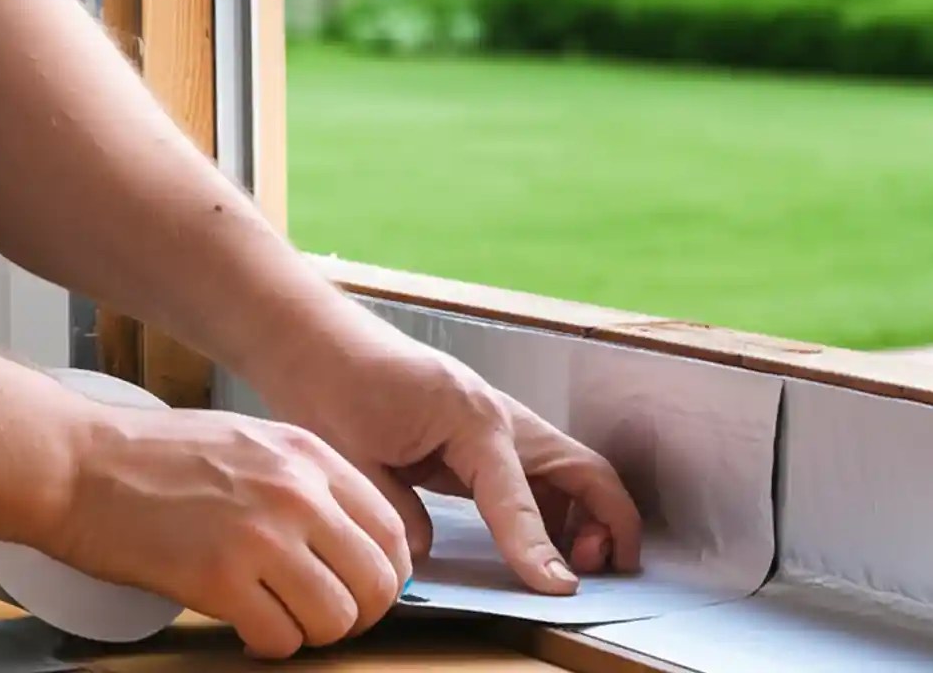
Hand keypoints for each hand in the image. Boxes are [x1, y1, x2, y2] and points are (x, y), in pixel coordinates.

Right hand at [41, 406, 410, 658]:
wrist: (81, 464)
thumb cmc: (162, 456)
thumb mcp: (257, 442)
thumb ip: (310, 482)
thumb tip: (355, 536)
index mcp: (313, 459)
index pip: (392, 531)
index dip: (388, 573)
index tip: (368, 589)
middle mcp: (299, 496)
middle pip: (376, 581)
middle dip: (362, 614)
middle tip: (333, 620)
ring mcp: (261, 538)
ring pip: (335, 617)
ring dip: (316, 635)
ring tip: (287, 624)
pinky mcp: (218, 579)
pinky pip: (280, 637)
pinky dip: (272, 646)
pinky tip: (252, 632)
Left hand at [253, 306, 642, 594]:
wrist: (323, 343)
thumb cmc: (338, 387)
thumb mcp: (357, 458)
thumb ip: (398, 511)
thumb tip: (423, 555)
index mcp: (474, 422)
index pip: (519, 499)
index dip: (539, 551)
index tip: (560, 588)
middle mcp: (502, 419)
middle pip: (582, 469)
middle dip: (609, 519)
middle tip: (608, 568)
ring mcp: (499, 424)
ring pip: (569, 472)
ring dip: (587, 515)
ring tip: (578, 561)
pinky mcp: (485, 435)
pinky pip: (539, 474)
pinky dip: (556, 507)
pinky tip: (542, 540)